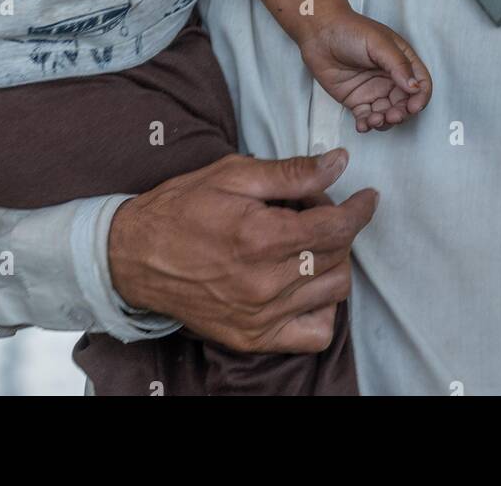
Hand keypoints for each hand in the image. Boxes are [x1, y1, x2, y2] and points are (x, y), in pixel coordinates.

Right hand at [108, 150, 376, 353]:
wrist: (134, 256)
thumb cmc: (182, 207)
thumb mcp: (233, 174)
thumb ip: (291, 172)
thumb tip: (340, 162)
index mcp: (261, 237)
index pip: (337, 227)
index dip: (360, 209)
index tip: (367, 197)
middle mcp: (265, 283)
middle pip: (338, 256)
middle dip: (338, 226)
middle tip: (314, 208)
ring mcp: (261, 316)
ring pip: (333, 291)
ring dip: (334, 261)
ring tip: (308, 241)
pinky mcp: (253, 337)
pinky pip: (314, 334)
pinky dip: (323, 308)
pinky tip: (306, 284)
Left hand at [298, 10, 431, 132]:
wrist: (319, 33)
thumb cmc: (350, 30)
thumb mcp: (379, 43)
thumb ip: (398, 65)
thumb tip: (415, 87)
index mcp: (401, 61)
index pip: (421, 83)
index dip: (420, 97)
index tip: (413, 107)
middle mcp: (390, 78)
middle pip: (405, 103)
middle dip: (401, 113)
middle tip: (392, 116)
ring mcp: (374, 90)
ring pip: (387, 114)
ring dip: (385, 122)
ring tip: (375, 120)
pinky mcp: (356, 100)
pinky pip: (367, 118)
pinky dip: (367, 125)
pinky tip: (363, 125)